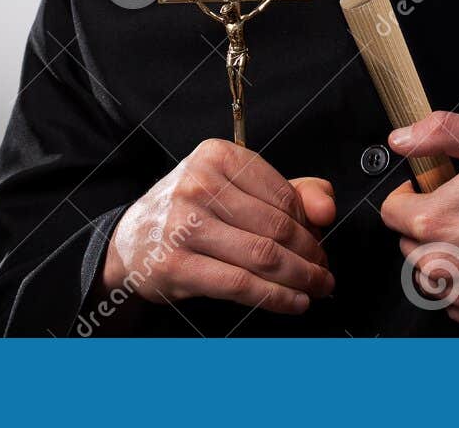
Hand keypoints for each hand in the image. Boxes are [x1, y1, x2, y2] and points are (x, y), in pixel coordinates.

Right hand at [100, 138, 336, 314]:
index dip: (310, 224)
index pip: (282, 193)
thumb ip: (289, 191)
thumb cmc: (191, 211)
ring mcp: (184, 224)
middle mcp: (198, 184)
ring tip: (317, 287)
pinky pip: (241, 284)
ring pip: (264, 256)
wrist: (131, 242)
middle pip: (277, 226)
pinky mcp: (177, 264)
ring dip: (301, 277)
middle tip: (323, 270)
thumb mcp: (235, 187)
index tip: (320, 241)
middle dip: (311, 254)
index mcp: (217, 156)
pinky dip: (276, 297)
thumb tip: (327, 208)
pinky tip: (294, 302)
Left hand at [380, 110, 458, 332]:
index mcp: (437, 219)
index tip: (427, 192)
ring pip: (429, 277)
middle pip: (409, 245)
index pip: (390, 212)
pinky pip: (456, 304)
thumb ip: (440, 131)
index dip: (408, 196)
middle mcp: (444, 263)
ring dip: (443, 259)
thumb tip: (401, 138)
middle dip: (427, 227)